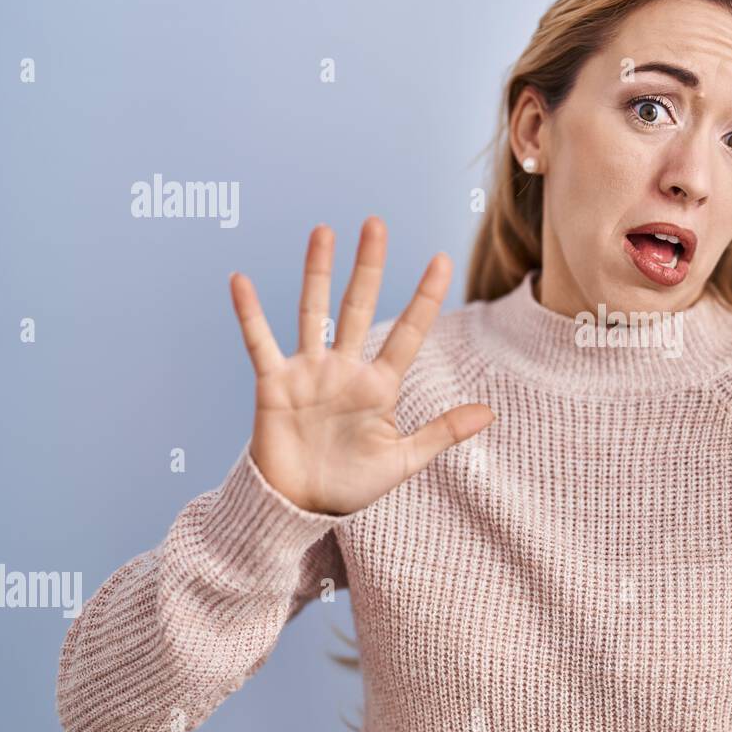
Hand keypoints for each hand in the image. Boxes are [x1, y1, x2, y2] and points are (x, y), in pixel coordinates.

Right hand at [229, 216, 494, 515]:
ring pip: (313, 311)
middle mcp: (344, 369)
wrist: (300, 508)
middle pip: (359, 305)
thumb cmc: (352, 486)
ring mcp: (308, 372)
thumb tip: (491, 412)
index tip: (441, 260)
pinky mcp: (274, 384)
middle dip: (369, 266)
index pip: (408, 332)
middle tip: (376, 223)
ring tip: (324, 231)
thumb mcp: (404, 461)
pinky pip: (259, 342)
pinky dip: (249, 313)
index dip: (424, 297)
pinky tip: (240, 281)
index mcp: (379, 385)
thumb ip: (442, 432)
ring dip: (317, 272)